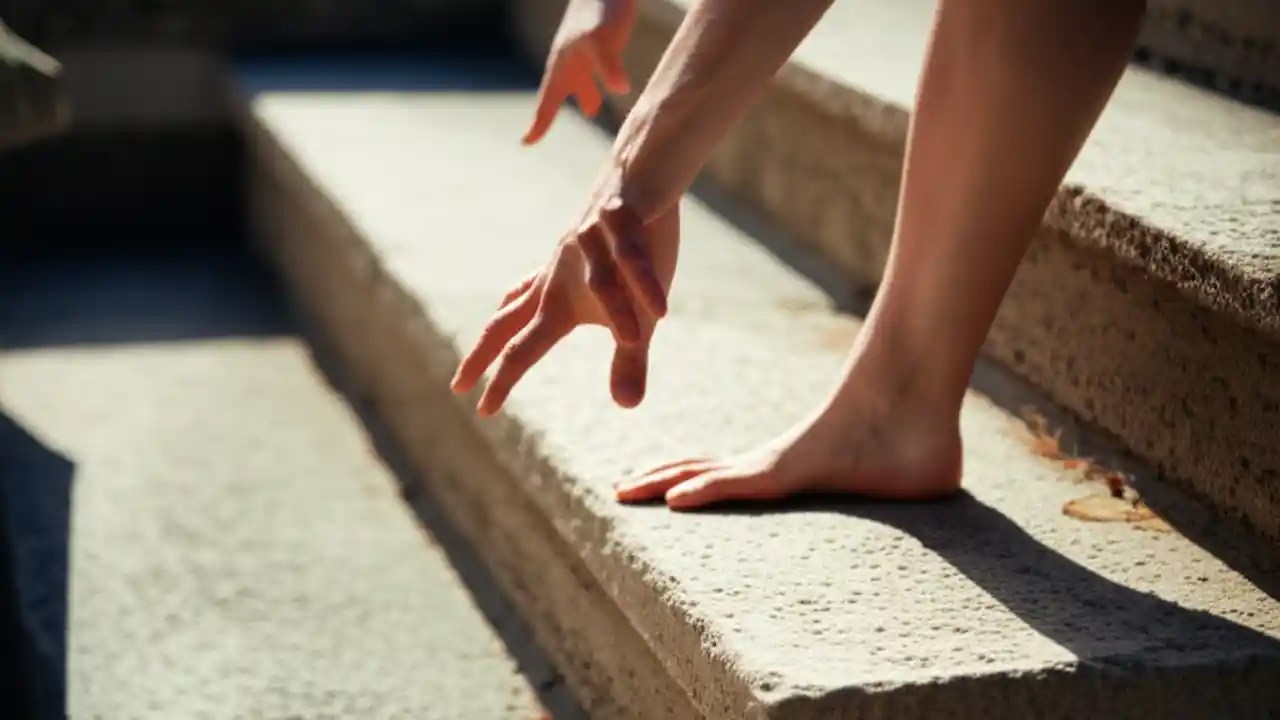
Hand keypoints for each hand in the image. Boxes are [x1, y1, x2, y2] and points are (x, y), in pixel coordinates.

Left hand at [451, 198, 677, 415]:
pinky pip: (634, 253)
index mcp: (558, 297)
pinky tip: (662, 304)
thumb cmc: (629, 247)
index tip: (471, 400)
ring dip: (619, 310)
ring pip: (601, 283)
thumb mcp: (631, 310)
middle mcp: (561, 273)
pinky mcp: (622, 217)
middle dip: (497, 354)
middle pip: (521, 315)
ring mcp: (590, 243)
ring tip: (633, 338)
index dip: (495, 369)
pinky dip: (647, 277)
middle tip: (461, 387)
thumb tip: (625, 406)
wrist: (639, 173)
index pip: (515, 338)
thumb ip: (628, 359)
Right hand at [523, 0, 637, 144]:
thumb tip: (620, 89)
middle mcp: (570, 59)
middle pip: (560, 91)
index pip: (547, 101)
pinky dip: (602, 78)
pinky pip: (599, 66)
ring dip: (586, 93)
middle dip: (554, 109)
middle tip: (539, 130)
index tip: (526, 142)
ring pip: (582, 77)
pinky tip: (617, 81)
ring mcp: (584, 49)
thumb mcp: (605, 38)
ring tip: (594, 107)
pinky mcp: (602, 39)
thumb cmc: (603, 7)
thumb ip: (609, 65)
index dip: (538, 124)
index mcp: (564, 64)